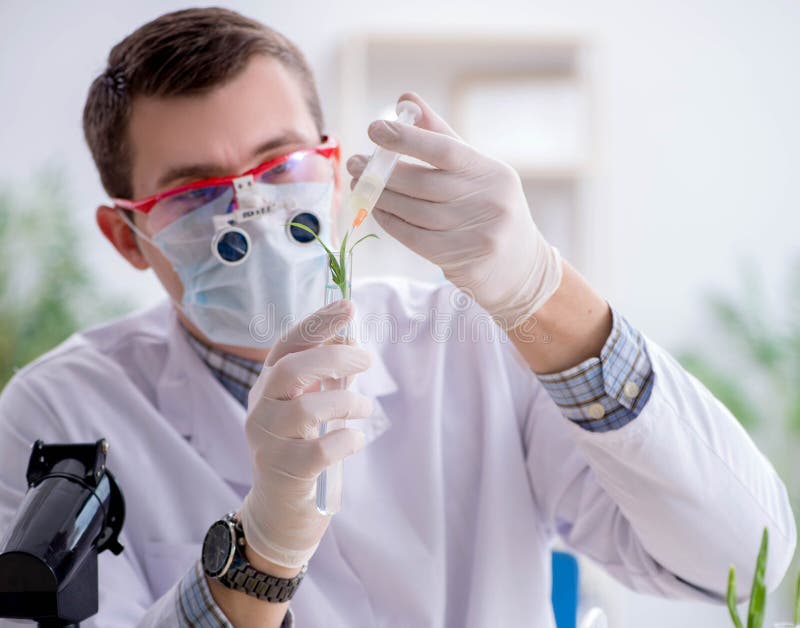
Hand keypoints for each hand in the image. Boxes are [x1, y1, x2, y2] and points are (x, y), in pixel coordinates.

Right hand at [240, 299, 372, 567]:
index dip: (318, 323)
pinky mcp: (284, 472)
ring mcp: (267, 441)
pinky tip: (355, 441)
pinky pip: (320, 449)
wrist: (281, 512)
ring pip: (306, 410)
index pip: (287, 345)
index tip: (348, 305)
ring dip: (346, 403)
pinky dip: (346, 440)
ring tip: (364, 410)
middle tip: (366, 360)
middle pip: (291, 370)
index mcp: (268, 387)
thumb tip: (350, 341)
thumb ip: (325, 377)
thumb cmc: (301, 451)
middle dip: (334, 358)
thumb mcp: (310, 407)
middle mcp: (260, 409)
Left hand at [347, 92, 562, 329]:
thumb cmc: (489, 208)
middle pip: (423, 184)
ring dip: (381, 197)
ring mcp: (477, 234)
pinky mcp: (462, 260)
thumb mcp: (475, 171)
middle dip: (383, 172)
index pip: (445, 151)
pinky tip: (377, 209)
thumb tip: (406, 100)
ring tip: (361, 184)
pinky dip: (390, 221)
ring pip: (414, 212)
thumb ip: (440, 137)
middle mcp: (489, 202)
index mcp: (492, 172)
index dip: (407, 139)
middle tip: (356, 163)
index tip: (375, 129)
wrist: (520, 266)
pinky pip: (414, 237)